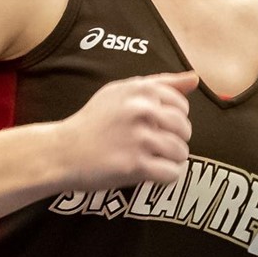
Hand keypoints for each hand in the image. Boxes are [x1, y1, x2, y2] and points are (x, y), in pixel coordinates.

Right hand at [54, 71, 197, 191]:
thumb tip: (194, 79)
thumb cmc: (94, 121)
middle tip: (150, 146)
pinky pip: (172, 174)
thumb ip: (161, 83)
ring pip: (181, 153)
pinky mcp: (136, 166)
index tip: (153, 126)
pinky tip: (147, 172)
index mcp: (141, 90)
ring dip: (168, 160)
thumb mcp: (122, 92)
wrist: (62, 152)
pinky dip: (163, 177)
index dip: (172, 120)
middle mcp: (143, 110)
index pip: (182, 106)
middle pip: (185, 130)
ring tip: (148, 158)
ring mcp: (140, 138)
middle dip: (173, 140)